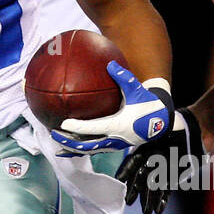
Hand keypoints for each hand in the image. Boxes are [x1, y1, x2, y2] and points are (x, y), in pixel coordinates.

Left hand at [48, 65, 172, 155]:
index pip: (93, 128)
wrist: (160, 121)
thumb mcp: (136, 89)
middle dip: (69, 141)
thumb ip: (123, 77)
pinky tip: (68, 149)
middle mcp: (114, 138)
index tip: (63, 123)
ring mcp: (114, 145)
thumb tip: (110, 63)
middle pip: (87, 145)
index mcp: (118, 125)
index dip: (78, 127)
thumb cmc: (146, 103)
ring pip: (89, 151)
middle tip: (53, 133)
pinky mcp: (113, 146)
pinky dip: (80, 151)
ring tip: (56, 143)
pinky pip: (94, 150)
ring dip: (73, 148)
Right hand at [115, 107, 203, 213]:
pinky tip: (158, 210)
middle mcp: (151, 159)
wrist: (199, 130)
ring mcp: (162, 168)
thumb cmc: (181, 128)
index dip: (125, 171)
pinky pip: (166, 190)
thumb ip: (155, 142)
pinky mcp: (173, 176)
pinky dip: (162, 200)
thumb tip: (143, 149)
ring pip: (152, 186)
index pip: (133, 161)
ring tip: (146, 213)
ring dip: (148, 199)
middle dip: (135, 190)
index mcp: (147, 147)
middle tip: (128, 202)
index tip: (119, 182)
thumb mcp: (165, 131)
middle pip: (140, 177)